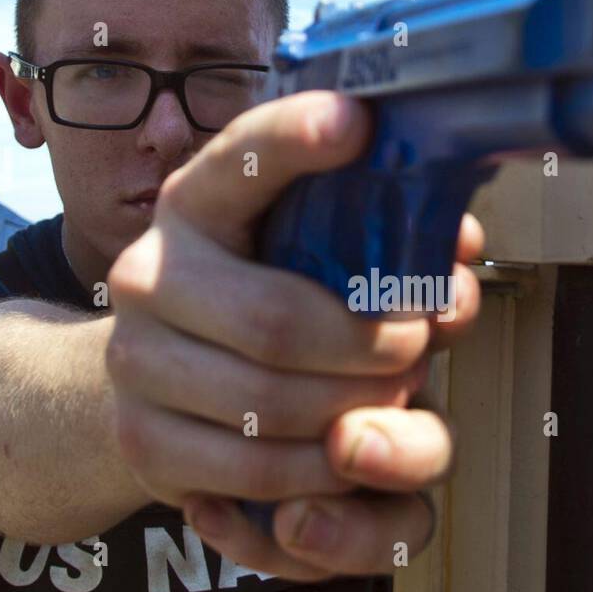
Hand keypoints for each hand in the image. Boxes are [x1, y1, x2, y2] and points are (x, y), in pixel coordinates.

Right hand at [106, 91, 482, 580]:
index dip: (294, 139)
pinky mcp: (143, 440)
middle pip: (277, 323)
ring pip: (269, 404)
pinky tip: (348, 451)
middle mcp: (148, 274)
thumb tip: (457, 250)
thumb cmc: (267, 302)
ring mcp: (135, 361)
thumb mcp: (316, 259)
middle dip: (370, 348)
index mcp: (197, 203)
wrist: (163, 382)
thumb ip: (390, 249)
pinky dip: (322, 470)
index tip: (358, 121)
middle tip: (416, 351)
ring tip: (391, 398)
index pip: (240, 160)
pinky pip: (255, 469)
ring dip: (354, 410)